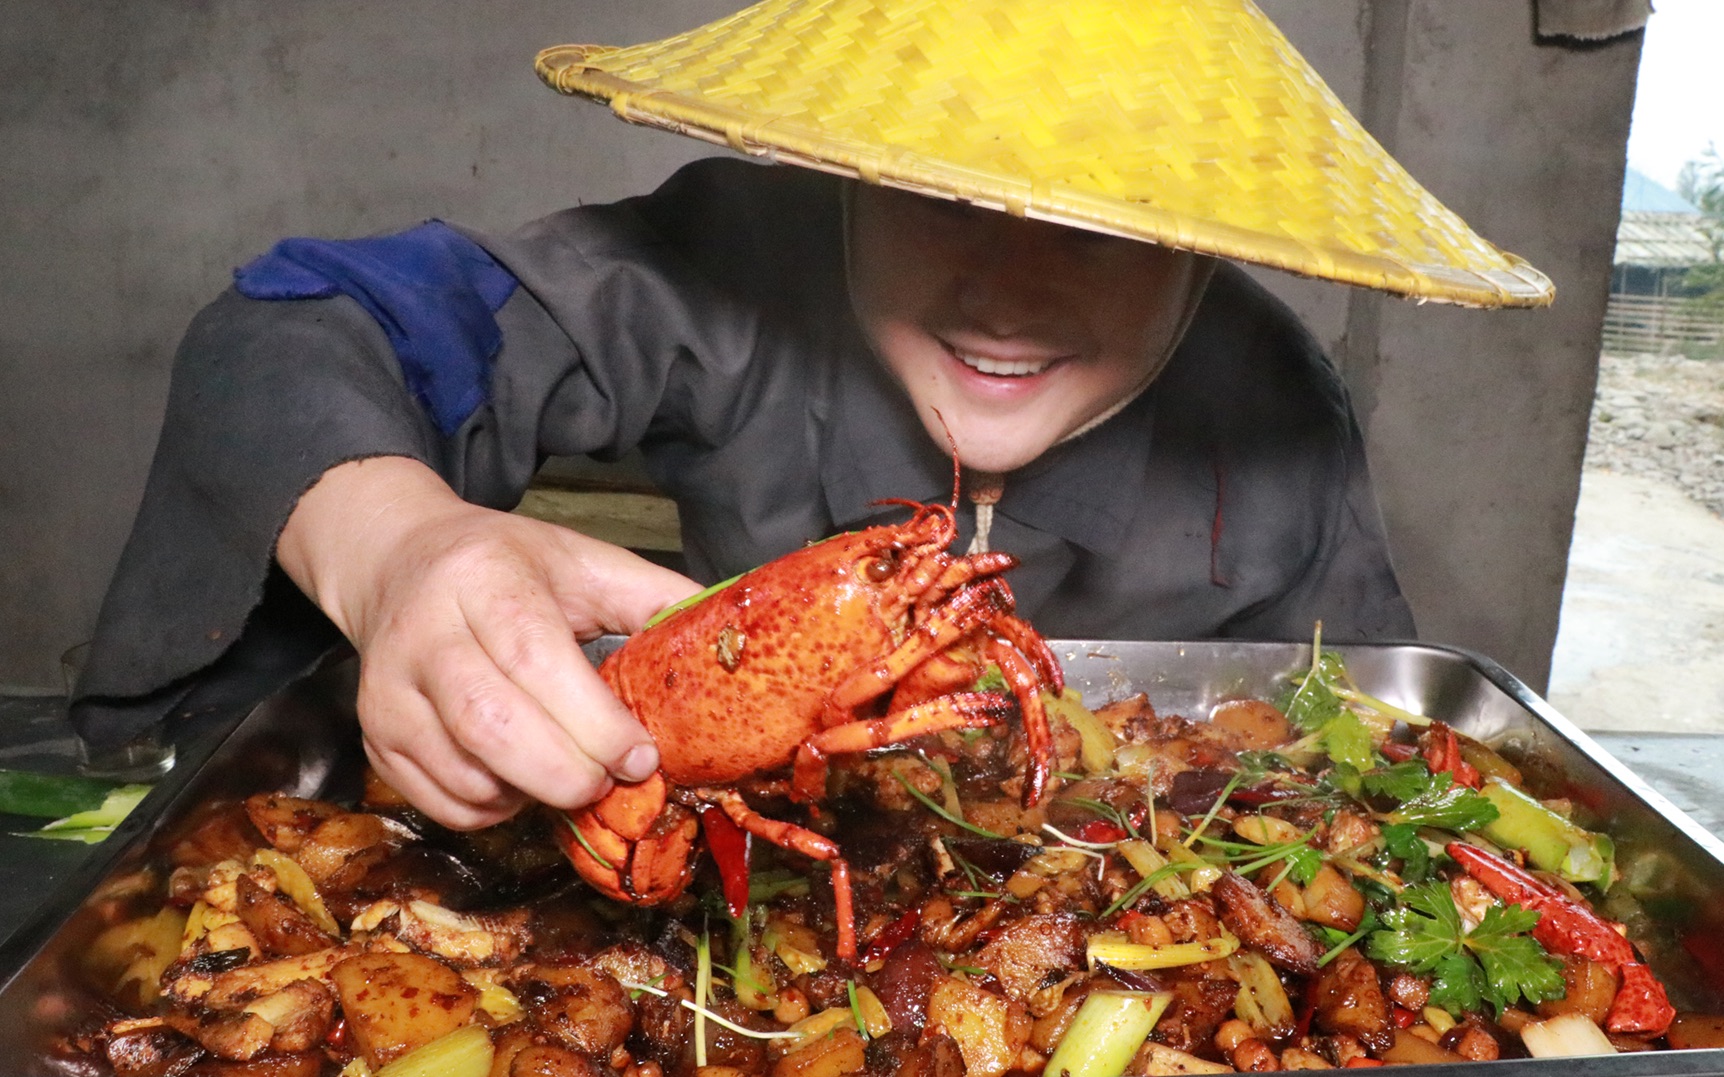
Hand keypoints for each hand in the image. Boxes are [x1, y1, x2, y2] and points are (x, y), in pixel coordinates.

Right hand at [275, 456, 699, 828]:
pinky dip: (493, 809)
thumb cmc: (506, 566)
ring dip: (531, 794)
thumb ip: (653, 596)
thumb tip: (728, 643)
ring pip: (465, 773)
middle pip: (492, 726)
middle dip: (567, 773)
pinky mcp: (375, 734)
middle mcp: (424, 633)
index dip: (592, 720)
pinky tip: (520, 780)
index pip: (534, 658)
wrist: (397, 561)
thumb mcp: (581, 560)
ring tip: (568, 773)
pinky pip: (441, 801)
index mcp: (485, 579)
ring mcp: (389, 690)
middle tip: (611, 783)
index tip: (641, 755)